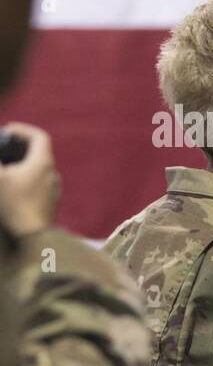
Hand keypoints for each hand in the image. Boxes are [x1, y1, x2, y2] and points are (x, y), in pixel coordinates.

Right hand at [0, 122, 59, 236]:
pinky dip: (28, 177)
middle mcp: (53, 173)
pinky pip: (40, 183)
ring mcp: (55, 189)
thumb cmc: (14, 203)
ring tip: (6, 166)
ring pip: (40, 168)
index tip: (7, 130)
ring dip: (24, 163)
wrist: (33, 236)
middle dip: (21, 146)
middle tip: (3, 147)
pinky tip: (14, 185)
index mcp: (43, 163)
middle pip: (40, 152)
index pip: (40, 136)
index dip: (23, 130)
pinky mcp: (51, 202)